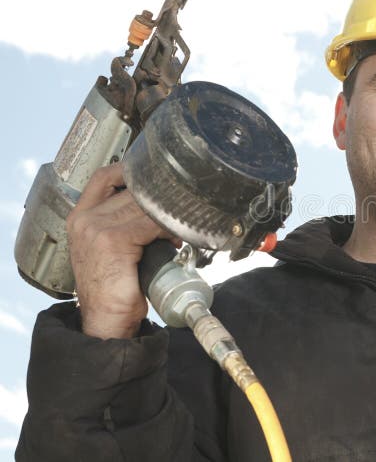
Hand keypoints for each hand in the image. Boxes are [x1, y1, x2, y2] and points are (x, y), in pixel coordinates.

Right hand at [66, 163, 179, 338]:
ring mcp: (96, 229)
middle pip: (131, 191)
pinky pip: (149, 224)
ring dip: (166, 216)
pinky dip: (167, 229)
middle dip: (158, 202)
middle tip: (178, 215)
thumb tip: (161, 208)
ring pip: (143, 207)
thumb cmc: (115, 287)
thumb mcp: (116, 247)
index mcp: (80, 217)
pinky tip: (173, 240)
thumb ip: (128, 223)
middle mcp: (84, 219)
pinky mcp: (112, 241)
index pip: (106, 177)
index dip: (131, 172)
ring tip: (176, 232)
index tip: (156, 177)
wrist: (106, 320)